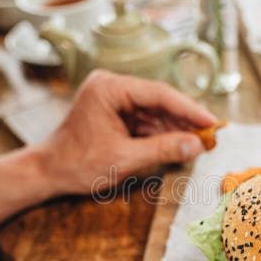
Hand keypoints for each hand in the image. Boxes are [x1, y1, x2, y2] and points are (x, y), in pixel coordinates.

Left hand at [38, 70, 217, 194]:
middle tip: (213, 135)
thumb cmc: (76, 164)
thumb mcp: (124, 158)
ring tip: (202, 142)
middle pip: (159, 100)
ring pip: (155, 111)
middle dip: (186, 119)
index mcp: (109, 88)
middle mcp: (112, 86)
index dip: (190, 109)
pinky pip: (146, 120)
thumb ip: (163, 149)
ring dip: (177, 128)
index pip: (159, 94)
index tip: (213, 122)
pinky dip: (163, 133)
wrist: (47, 173)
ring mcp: (113, 99)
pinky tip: (182, 144)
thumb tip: (198, 145)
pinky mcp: (116, 113)